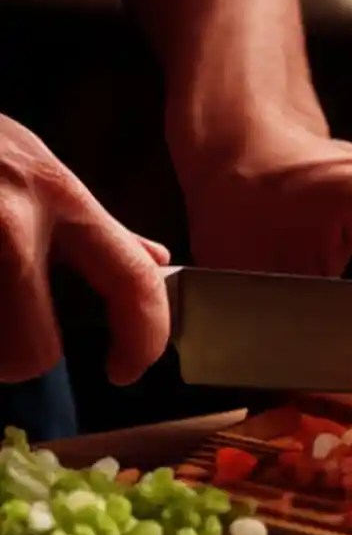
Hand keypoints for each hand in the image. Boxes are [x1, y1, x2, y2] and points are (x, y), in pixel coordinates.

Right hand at [0, 114, 169, 384]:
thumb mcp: (36, 165)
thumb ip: (93, 225)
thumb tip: (154, 260)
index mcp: (59, 198)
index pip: (133, 281)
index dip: (145, 340)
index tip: (127, 369)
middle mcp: (12, 225)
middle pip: (33, 353)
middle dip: (19, 356)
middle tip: (8, 332)